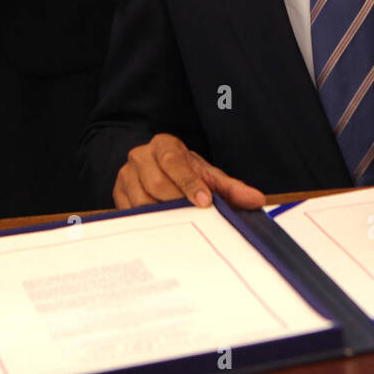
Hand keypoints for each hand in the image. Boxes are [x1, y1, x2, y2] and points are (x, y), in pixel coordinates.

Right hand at [113, 133, 265, 210]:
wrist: (156, 170)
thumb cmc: (185, 172)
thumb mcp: (209, 176)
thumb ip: (232, 188)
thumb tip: (257, 200)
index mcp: (164, 145)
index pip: (174, 161)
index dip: (190, 183)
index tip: (206, 201)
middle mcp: (141, 156)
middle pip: (156, 182)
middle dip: (176, 202)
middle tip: (194, 217)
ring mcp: (125, 175)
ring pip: (140, 200)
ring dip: (161, 214)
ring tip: (179, 223)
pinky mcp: (117, 193)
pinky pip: (129, 212)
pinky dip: (146, 223)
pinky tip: (161, 229)